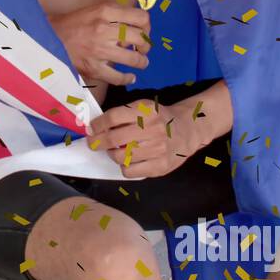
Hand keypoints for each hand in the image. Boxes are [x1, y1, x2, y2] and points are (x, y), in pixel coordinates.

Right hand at [49, 3, 149, 86]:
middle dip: (146, 45)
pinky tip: (130, 77)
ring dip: (142, 62)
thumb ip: (115, 15)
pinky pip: (118, 77)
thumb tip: (138, 23)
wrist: (47, 38)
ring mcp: (99, 50)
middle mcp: (104, 29)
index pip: (141, 17)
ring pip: (134, 58)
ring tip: (141, 62)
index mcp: (105, 11)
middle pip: (141, 37)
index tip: (144, 31)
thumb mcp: (93, 10)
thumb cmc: (72, 24)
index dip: (147, 25)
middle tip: (143, 48)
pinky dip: (127, 78)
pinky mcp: (93, 68)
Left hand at [87, 98, 211, 178]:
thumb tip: (94, 127)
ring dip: (112, 154)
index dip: (98, 124)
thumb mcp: (144, 107)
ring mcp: (158, 149)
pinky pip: (130, 172)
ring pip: (120, 157)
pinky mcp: (160, 167)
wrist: (188, 130)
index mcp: (147, 111)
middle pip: (114, 138)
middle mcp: (153, 129)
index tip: (91, 129)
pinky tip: (128, 161)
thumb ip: (122, 114)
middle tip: (94, 143)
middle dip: (98, 142)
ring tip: (115, 150)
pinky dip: (124, 167)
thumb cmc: (160, 118)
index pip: (113, 117)